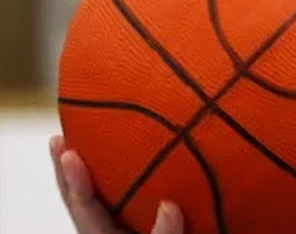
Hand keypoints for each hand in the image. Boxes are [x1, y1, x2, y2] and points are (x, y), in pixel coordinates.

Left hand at [50, 135, 183, 233]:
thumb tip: (168, 204)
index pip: (85, 209)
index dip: (75, 181)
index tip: (68, 155)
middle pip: (77, 202)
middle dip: (66, 172)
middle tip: (58, 139)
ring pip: (90, 204)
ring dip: (82, 177)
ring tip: (79, 147)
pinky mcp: (123, 232)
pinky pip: (110, 206)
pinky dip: (105, 186)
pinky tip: (118, 170)